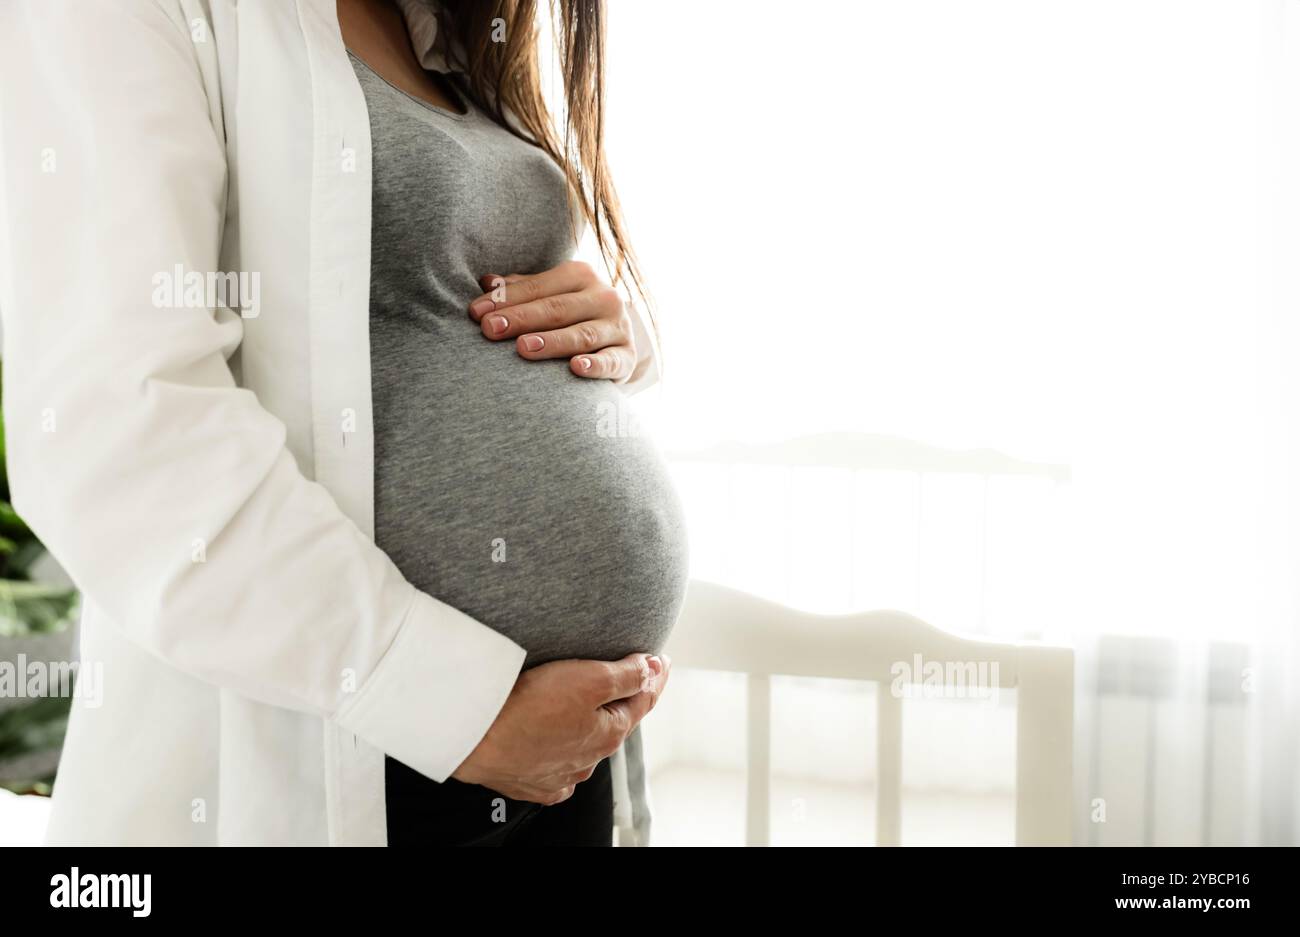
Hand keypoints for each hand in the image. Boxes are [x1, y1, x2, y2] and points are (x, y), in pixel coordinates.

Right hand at [451, 652, 671, 803]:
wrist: (476, 737)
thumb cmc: (530, 706)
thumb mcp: (589, 678)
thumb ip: (626, 675)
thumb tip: (655, 669)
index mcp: (608, 735)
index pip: (642, 701)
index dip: (654, 677)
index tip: (661, 661)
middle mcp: (588, 761)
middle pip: (613, 722)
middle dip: (622, 700)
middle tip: (628, 677)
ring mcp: (559, 776)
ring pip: (584, 745)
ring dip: (589, 725)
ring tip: (585, 704)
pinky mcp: (531, 782)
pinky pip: (555, 766)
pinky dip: (561, 751)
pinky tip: (557, 741)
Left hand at [468, 260, 639, 381]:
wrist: (616, 340)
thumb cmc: (570, 316)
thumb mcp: (548, 297)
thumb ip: (519, 290)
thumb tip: (486, 282)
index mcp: (580, 275)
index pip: (536, 287)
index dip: (505, 300)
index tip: (475, 314)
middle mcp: (604, 297)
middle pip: (556, 309)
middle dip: (521, 319)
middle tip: (490, 330)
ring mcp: (618, 327)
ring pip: (581, 335)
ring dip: (552, 342)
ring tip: (523, 348)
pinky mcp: (627, 357)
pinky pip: (611, 362)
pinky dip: (595, 366)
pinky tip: (575, 368)